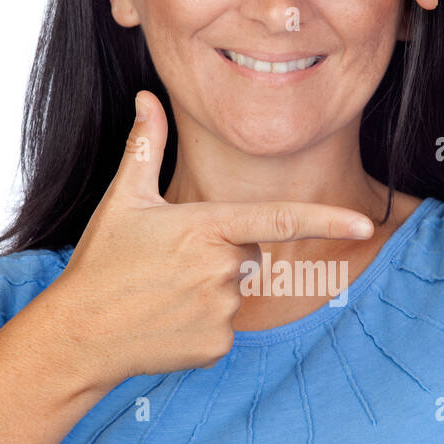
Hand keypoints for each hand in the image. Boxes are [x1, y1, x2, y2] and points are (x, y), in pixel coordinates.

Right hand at [52, 93, 374, 387]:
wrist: (79, 334)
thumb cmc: (101, 263)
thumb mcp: (123, 199)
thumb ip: (146, 146)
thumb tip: (147, 97)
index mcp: (207, 227)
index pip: (280, 219)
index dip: (328, 220)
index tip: (364, 224)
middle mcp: (222, 269)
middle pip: (249, 254)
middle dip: (221, 255)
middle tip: (170, 264)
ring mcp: (222, 312)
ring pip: (236, 292)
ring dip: (209, 290)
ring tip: (162, 294)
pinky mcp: (218, 347)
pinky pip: (225, 328)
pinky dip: (201, 325)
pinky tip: (166, 323)